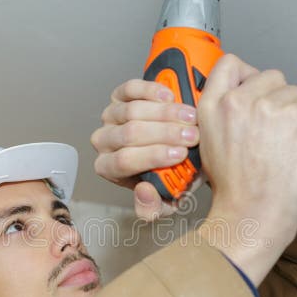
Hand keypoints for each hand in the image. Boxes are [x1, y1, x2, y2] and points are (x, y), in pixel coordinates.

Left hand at [91, 79, 199, 220]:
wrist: (174, 146)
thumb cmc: (169, 173)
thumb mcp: (167, 197)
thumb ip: (155, 207)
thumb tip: (143, 192)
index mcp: (109, 168)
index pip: (124, 162)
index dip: (153, 156)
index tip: (182, 154)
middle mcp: (104, 141)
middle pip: (130, 134)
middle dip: (165, 134)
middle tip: (192, 135)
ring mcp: (110, 116)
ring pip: (132, 111)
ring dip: (165, 113)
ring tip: (190, 117)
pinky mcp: (118, 96)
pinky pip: (130, 89)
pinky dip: (151, 90)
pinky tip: (170, 97)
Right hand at [197, 55, 296, 273]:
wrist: (252, 212)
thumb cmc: (234, 188)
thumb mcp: (209, 144)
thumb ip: (220, 116)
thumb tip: (242, 100)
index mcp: (212, 107)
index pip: (229, 64)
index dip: (247, 73)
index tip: (256, 86)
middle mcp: (238, 102)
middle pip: (269, 75)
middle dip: (277, 94)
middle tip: (276, 123)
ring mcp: (268, 107)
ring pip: (293, 89)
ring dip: (296, 108)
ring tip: (288, 137)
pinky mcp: (296, 117)